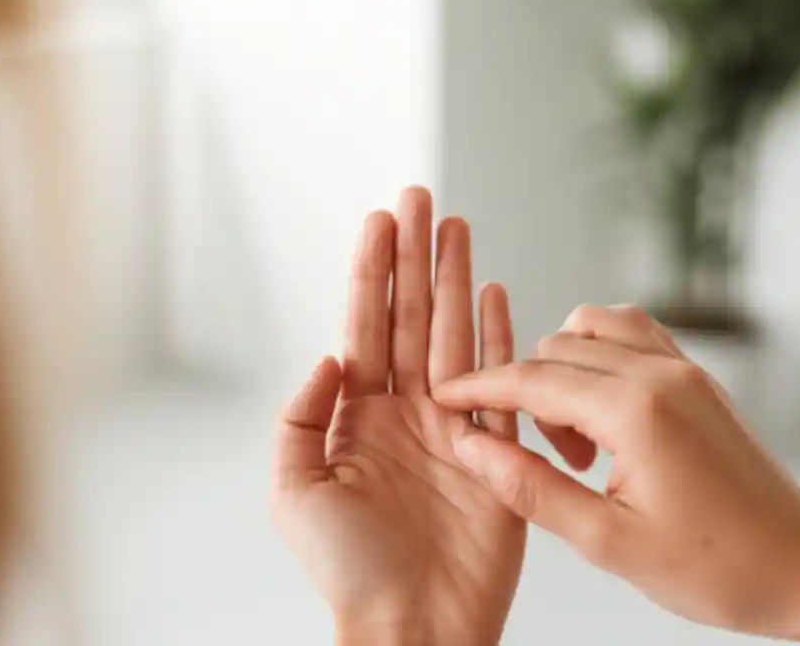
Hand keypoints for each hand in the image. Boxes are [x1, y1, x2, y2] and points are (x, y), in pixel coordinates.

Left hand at [271, 188, 524, 644]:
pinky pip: (502, 383)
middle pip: (413, 317)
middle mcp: (407, 413)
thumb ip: (303, 417)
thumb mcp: (297, 491)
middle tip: (420, 197)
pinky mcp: (498, 454)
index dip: (372, 272)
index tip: (380, 218)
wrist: (413, 628)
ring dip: (456, 279)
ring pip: (456, 335)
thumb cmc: (349, 572)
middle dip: (415, 256)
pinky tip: (496, 293)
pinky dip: (501, 336)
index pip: (366, 326)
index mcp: (358, 418)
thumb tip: (330, 355)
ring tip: (456, 225)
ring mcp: (454, 429)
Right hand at [433, 304, 799, 639]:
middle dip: (524, 393)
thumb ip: (532, 488)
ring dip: (563, 371)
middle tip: (545, 462)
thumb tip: (471, 447)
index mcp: (637, 411)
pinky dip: (598, 359)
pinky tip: (603, 416)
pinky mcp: (697, 376)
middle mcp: (660, 373)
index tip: (440, 402)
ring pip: (590, 329)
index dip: (477, 389)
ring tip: (578, 442)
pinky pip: (631, 335)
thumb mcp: (609, 543)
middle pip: (555, 349)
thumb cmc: (717, 568)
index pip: (530, 380)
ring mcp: (684, 368)